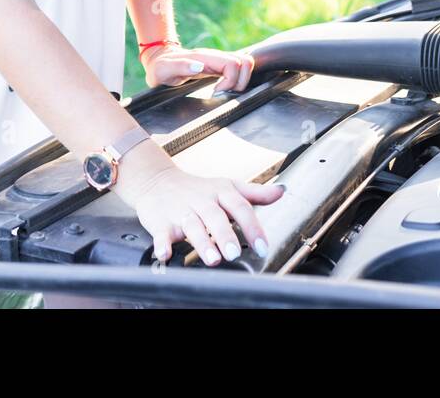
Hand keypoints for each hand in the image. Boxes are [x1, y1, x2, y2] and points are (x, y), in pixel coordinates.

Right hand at [120, 164, 285, 264]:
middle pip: (215, 217)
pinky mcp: (160, 221)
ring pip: (191, 226)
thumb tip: (282, 191)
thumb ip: (255, 193)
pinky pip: (161, 233)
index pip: (240, 207)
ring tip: (212, 259)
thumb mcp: (228, 187)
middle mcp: (202, 200)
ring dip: (202, 242)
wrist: (157, 181)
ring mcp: (180, 211)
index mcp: (221, 192)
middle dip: (225, 236)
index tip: (262, 246)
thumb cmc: (198, 188)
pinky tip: (165, 253)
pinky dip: (162, 244)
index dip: (252, 227)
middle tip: (235, 254)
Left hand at [142, 42, 256, 92]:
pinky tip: (225, 88)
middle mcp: (215, 57)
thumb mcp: (164, 70)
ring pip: (245, 63)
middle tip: (225, 93)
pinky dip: (238, 79)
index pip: (232, 63)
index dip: (230, 81)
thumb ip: (181, 67)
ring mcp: (218, 61)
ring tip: (227, 91)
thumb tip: (200, 67)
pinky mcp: (219, 66)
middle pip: (245, 61)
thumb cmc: (160, 68)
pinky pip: (238, 68)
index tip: (216, 92)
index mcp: (204, 57)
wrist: (159, 60)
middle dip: (240, 81)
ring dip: (242, 80)